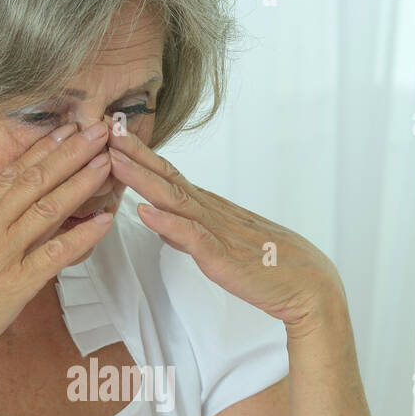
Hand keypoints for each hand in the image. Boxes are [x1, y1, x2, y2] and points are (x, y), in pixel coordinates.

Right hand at [0, 122, 114, 376]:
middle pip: (34, 181)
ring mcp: (2, 254)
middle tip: (98, 129)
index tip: (65, 128)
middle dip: (70, 152)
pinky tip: (105, 221)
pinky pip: (55, 254)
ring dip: (81, 183)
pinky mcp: (16, 284)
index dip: (41, 149)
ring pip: (48, 209)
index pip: (11, 175)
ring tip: (107, 161)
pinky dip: (82, 237)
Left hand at [107, 128, 345, 333]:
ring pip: (175, 200)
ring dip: (143, 179)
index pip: (171, 177)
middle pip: (168, 178)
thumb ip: (188, 232)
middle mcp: (213, 214)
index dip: (141, 156)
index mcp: (211, 210)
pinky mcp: (224, 259)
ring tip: (114, 160)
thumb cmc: (271, 266)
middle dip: (134, 154)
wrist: (310, 286)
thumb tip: (158, 220)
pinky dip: (168, 223)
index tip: (114, 136)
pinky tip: (145, 212)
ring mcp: (219, 233)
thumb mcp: (221, 244)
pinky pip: (193, 238)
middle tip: (104, 129)